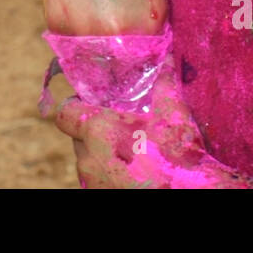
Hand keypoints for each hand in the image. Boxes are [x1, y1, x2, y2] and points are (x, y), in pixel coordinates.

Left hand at [54, 69, 250, 187]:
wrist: (188, 194)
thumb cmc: (177, 156)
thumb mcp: (173, 114)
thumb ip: (165, 82)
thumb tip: (167, 57)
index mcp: (96, 130)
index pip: (64, 113)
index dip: (75, 106)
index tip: (91, 103)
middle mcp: (87, 157)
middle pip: (77, 136)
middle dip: (92, 130)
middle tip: (118, 126)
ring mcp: (92, 181)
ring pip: (87, 159)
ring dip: (102, 152)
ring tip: (130, 150)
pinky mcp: (99, 195)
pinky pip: (97, 179)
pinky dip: (109, 172)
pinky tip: (133, 170)